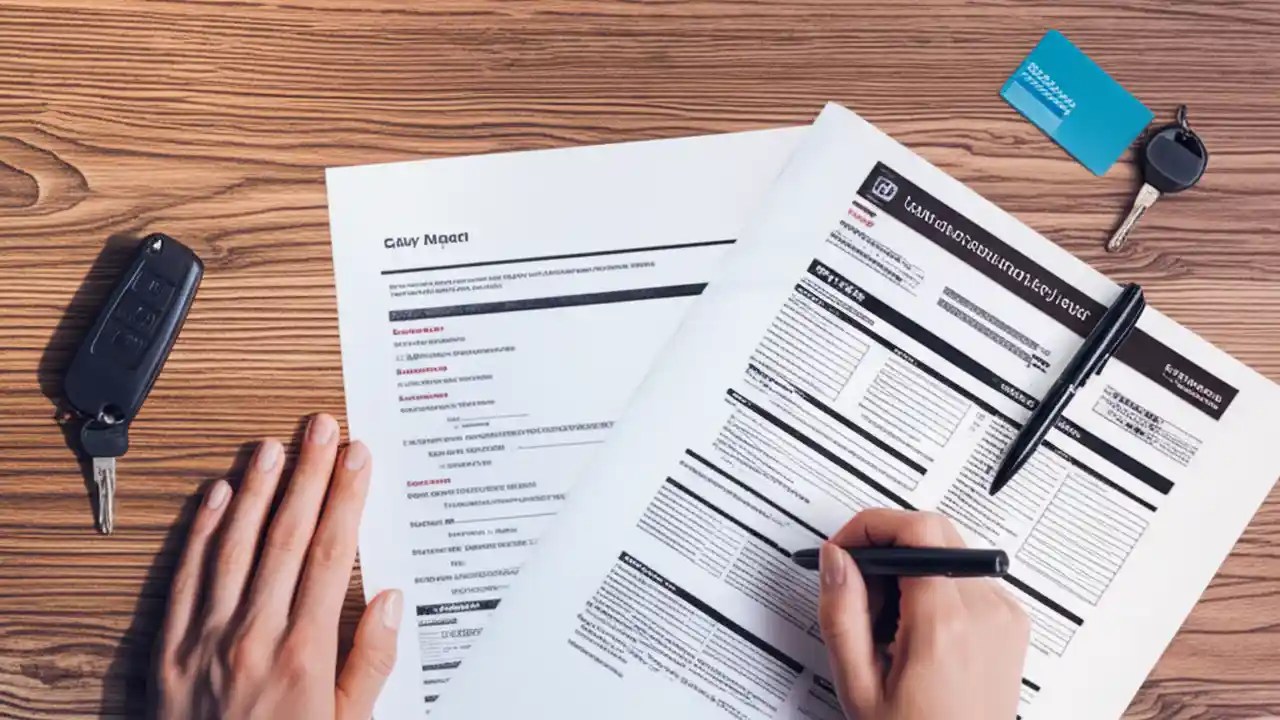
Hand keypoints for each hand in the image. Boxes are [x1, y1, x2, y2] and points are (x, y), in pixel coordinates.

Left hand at [152, 413, 401, 719]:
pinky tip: (217, 497)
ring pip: (235, 546)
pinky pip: (186, 578)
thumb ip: (368, 663)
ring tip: (274, 446)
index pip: (331, 554)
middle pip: (286, 537)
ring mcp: (208, 639)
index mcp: (305, 652)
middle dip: (309, 475)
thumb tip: (387, 600)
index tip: (358, 458)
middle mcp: (254, 635)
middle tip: (321, 428)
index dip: (346, 498)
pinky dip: (201, 534)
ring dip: (258, 490)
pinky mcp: (171, 651)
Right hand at [817, 509, 1028, 719]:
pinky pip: (966, 578)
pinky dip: (934, 588)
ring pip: (947, 553)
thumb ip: (842, 613)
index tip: (846, 547)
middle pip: (932, 534)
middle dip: (886, 549)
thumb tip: (837, 559)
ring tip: (889, 627)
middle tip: (861, 595)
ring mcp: (1005, 616)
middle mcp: (986, 612)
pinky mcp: (1011, 623)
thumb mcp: (859, 684)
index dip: (872, 526)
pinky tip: (916, 632)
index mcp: (946, 624)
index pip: (915, 531)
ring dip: (909, 570)